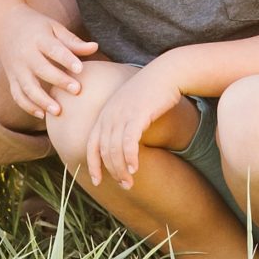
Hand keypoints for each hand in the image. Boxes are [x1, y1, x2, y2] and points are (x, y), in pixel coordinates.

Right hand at [0, 5, 97, 120]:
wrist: (5, 23)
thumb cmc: (36, 26)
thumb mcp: (54, 27)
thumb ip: (73, 41)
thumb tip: (96, 48)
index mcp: (38, 38)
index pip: (53, 49)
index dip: (66, 59)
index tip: (80, 69)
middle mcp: (25, 54)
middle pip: (42, 69)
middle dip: (59, 81)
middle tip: (77, 90)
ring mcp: (16, 68)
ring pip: (27, 87)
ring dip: (42, 101)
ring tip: (58, 111)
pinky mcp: (11, 78)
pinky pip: (17, 95)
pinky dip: (28, 106)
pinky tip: (41, 114)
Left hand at [88, 59, 185, 189]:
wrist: (166, 73)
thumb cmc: (150, 92)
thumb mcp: (129, 106)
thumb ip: (121, 122)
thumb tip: (121, 144)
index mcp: (106, 113)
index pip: (91, 144)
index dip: (92, 164)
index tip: (97, 181)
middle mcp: (110, 114)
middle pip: (104, 150)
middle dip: (112, 171)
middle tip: (124, 185)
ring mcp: (122, 114)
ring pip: (114, 150)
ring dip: (121, 169)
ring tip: (129, 182)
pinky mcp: (137, 114)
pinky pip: (129, 142)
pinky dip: (130, 158)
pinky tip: (136, 168)